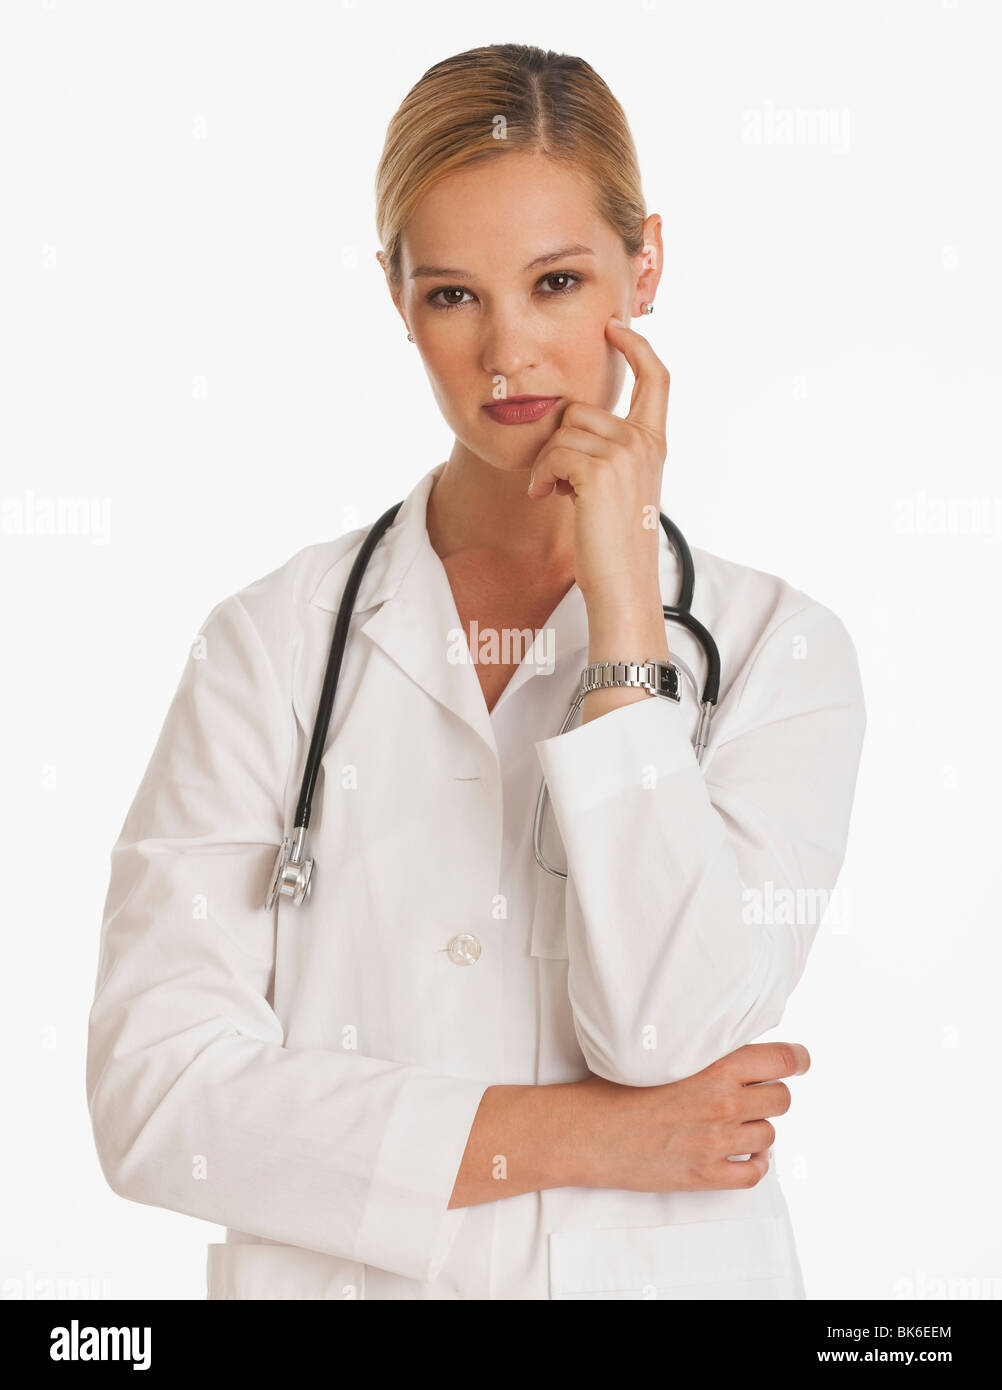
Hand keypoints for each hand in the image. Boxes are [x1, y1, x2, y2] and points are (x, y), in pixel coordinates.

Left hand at [526, 316, 669, 611]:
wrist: (621, 585)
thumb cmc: (612, 544)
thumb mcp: (620, 489)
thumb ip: (608, 451)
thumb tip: (570, 422)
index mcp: (654, 444)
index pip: (656, 378)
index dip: (636, 346)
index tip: (613, 326)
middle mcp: (644, 443)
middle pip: (583, 409)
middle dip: (560, 441)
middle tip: (562, 482)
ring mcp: (624, 455)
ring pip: (563, 430)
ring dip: (548, 462)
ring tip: (556, 493)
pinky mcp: (599, 472)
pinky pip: (553, 453)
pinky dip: (541, 477)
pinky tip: (547, 498)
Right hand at [569, 1042, 810, 1192]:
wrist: (587, 1132)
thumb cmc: (616, 1089)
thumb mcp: (664, 1055)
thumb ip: (705, 1055)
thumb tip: (738, 1054)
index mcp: (713, 1066)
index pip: (781, 1059)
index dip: (797, 1059)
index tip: (799, 1061)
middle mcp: (722, 1103)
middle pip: (781, 1099)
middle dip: (771, 1095)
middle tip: (753, 1095)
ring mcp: (716, 1142)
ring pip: (769, 1135)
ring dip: (757, 1129)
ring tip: (735, 1125)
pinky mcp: (706, 1175)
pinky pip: (754, 1173)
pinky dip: (755, 1164)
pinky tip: (741, 1155)